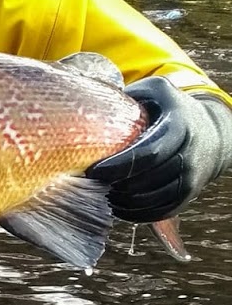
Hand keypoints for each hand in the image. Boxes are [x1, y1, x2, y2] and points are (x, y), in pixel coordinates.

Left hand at [87, 76, 231, 221]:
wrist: (212, 133)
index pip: (146, 154)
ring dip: (124, 201)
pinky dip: (137, 214)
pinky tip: (119, 206)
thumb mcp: (156, 91)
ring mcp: (191, 177)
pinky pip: (161, 211)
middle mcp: (188, 154)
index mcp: (178, 127)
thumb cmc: (173, 109)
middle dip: (117, 185)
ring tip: (105, 193)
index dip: (118, 166)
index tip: (93, 170)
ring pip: (153, 199)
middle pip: (147, 180)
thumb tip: (92, 102)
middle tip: (95, 183)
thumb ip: (130, 95)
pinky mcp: (189, 195)